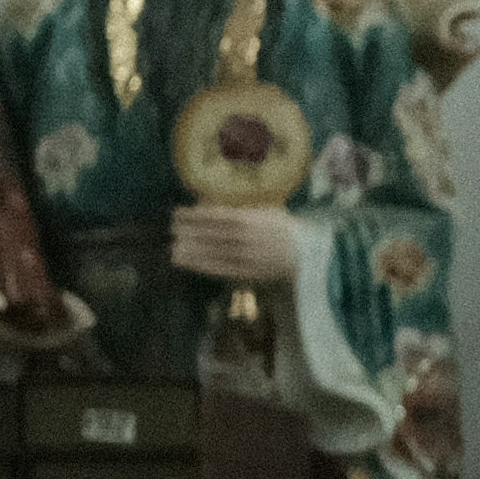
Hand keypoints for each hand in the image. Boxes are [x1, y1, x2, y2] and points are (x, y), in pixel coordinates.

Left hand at [163, 206, 300, 292]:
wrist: (308, 254)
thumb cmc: (287, 228)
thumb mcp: (267, 210)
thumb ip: (242, 209)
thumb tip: (212, 206)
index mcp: (249, 219)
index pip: (214, 216)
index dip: (193, 215)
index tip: (177, 213)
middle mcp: (243, 237)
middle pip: (209, 234)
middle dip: (188, 232)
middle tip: (171, 230)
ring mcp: (244, 256)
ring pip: (211, 252)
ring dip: (190, 250)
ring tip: (173, 248)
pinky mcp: (246, 272)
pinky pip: (219, 268)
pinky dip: (201, 265)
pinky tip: (187, 262)